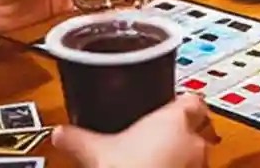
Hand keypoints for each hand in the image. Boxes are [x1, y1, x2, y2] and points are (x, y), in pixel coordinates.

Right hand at [52, 94, 215, 167]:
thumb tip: (60, 133)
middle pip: (197, 128)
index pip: (193, 99)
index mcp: (174, 120)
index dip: (183, 100)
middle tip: (158, 137)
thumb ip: (77, 137)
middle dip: (180, 134)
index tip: (172, 103)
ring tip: (156, 161)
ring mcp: (199, 167)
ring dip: (181, 157)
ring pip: (196, 156)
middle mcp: (194, 142)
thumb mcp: (95, 151)